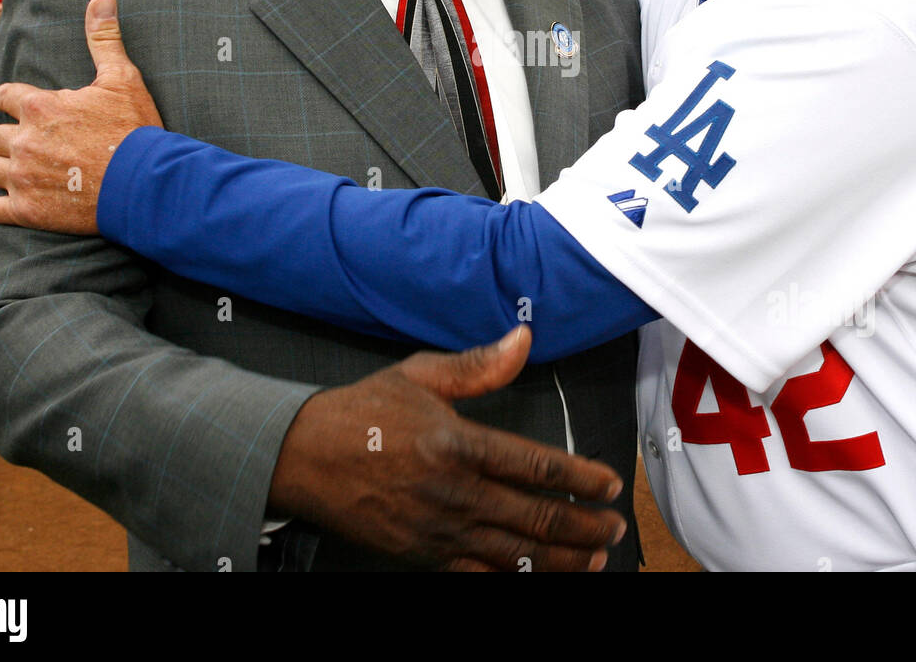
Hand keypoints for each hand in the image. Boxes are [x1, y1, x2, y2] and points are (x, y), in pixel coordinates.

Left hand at [0, 0, 162, 232]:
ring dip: (4, 168)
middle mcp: (23, 140)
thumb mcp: (123, 80)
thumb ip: (104, 39)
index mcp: (40, 106)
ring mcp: (22, 177)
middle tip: (38, 144)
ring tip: (26, 172)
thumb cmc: (136, 131)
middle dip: (14, 138)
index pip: (4, 97)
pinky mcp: (27, 210)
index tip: (25, 108)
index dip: (14, 102)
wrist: (147, 185)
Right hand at [269, 326, 625, 571]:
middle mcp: (453, 491)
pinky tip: (537, 575)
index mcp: (458, 443)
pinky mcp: (421, 554)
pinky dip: (512, 577)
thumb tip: (523, 338)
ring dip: (561, 558)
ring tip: (593, 558)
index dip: (580, 478)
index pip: (536, 466)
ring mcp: (437, 529)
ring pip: (514, 553)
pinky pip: (477, 574)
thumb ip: (479, 365)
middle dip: (583, 524)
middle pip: (535, 516)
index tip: (610, 483)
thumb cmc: (361, 412)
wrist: (302, 456)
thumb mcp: (420, 375)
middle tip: (614, 527)